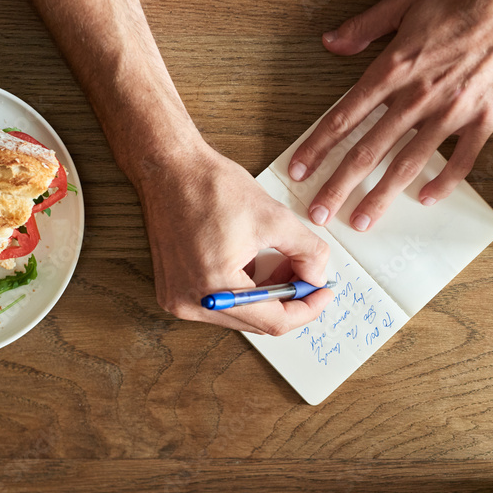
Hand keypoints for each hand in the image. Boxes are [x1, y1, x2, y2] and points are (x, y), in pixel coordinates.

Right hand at [137, 144, 332, 334]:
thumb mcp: (275, 217)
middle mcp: (191, 302)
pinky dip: (243, 291)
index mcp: (214, 285)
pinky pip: (220, 305)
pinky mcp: (173, 292)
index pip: (273, 321)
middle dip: (287, 300)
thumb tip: (318, 278)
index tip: (323, 293)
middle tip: (306, 275)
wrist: (169, 169)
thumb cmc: (211, 187)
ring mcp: (178, 300)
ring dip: (266, 296)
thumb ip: (308, 252)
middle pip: (257, 323)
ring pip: (240, 316)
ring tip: (277, 263)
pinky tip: (250, 264)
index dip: (306, 308)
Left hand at [288, 0, 492, 231]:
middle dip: (338, 186)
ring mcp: (452, 111)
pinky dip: (442, 183)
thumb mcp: (405, 0)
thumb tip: (331, 42)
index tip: (299, 170)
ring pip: (407, 164)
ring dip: (381, 196)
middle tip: (319, 212)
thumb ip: (364, 28)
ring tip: (361, 220)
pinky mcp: (484, 119)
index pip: (344, 118)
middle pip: (368, 151)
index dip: (317, 148)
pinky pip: (461, 161)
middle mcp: (419, 96)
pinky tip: (424, 198)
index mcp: (395, 68)